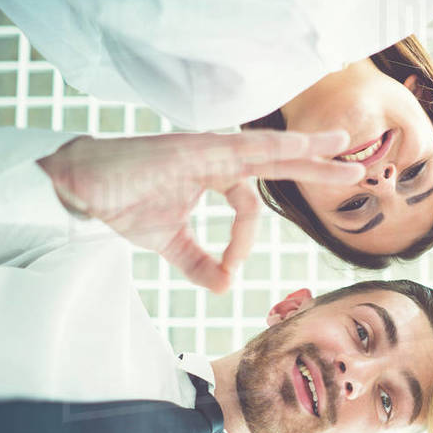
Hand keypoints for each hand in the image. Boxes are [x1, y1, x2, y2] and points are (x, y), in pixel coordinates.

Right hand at [37, 129, 358, 292]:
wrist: (77, 185)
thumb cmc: (120, 202)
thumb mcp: (169, 242)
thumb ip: (198, 262)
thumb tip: (224, 288)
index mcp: (213, 172)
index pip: (248, 204)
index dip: (243, 241)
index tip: (229, 271)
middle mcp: (216, 155)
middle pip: (278, 159)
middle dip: (317, 164)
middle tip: (355, 167)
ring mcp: (206, 147)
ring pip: (267, 146)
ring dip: (305, 147)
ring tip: (340, 145)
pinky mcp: (193, 147)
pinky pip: (240, 146)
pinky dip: (270, 145)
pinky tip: (298, 145)